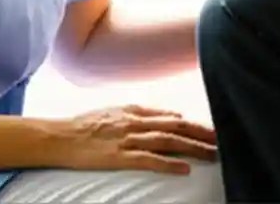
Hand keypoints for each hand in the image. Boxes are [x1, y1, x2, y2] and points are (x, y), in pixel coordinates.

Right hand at [59, 104, 216, 174]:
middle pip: (175, 127)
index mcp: (133, 111)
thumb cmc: (83, 126)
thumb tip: (167, 116)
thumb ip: (139, 113)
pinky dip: (168, 163)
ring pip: (167, 141)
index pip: (170, 116)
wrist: (58, 136)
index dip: (193, 124)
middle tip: (222, 139)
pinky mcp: (118, 156)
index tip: (211, 129)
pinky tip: (184, 168)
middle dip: (201, 133)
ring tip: (212, 154)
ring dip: (192, 147)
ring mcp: (126, 139)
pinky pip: (148, 160)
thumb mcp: (113, 112)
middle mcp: (134, 122)